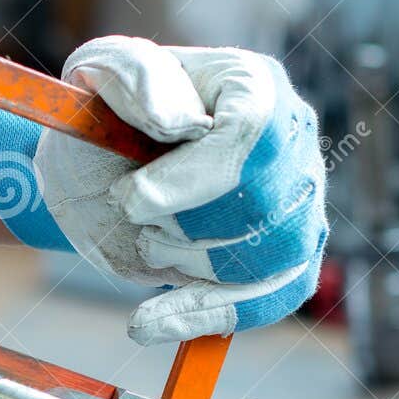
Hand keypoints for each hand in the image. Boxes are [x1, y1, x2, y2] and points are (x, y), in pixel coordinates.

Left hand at [35, 36, 327, 344]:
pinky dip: (204, 316)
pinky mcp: (287, 261)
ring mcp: (299, 205)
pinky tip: (147, 322)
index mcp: (255, 86)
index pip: (254, 134)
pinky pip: (269, 301)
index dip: (193, 177)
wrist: (99, 170)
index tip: (133, 201)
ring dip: (187, 263)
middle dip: (183, 225)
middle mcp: (293, 143)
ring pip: (271, 259)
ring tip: (145, 244)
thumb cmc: (105, 116)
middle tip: (131, 214)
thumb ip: (135, 80)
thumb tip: (176, 121)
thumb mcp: (100, 76)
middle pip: (265, 205)